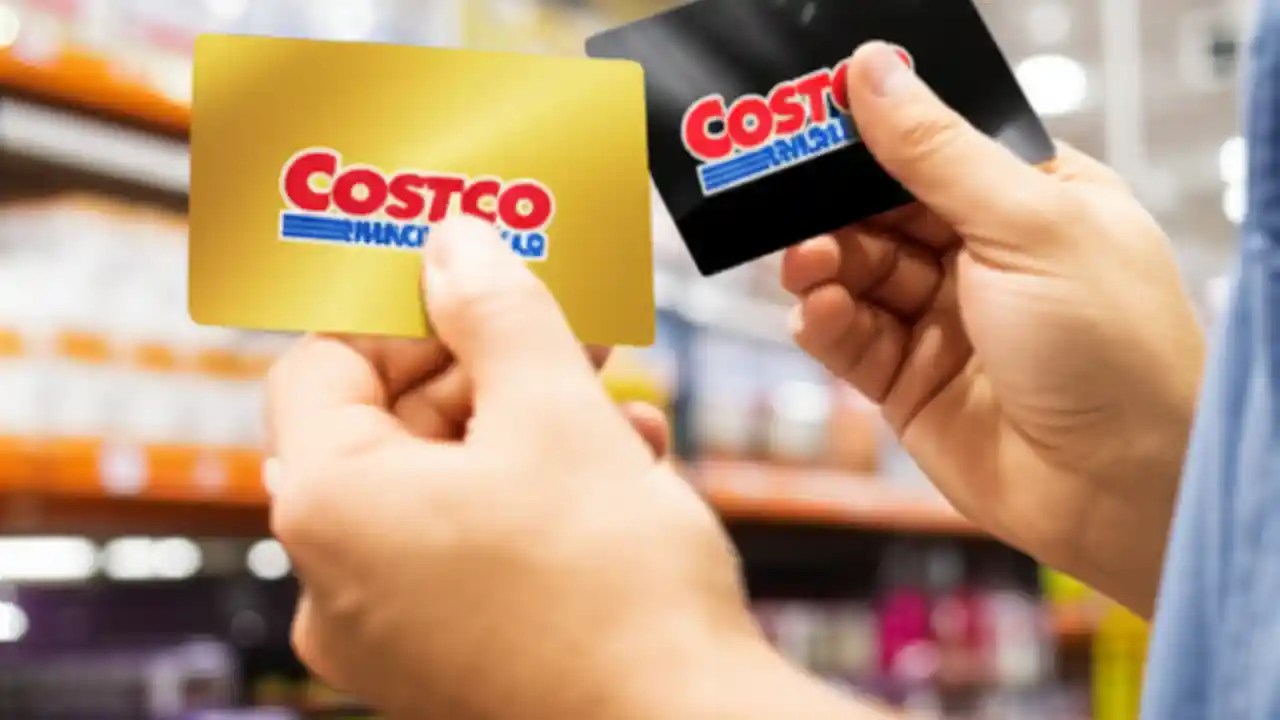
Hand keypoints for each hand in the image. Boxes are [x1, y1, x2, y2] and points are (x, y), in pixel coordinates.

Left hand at [267, 218, 776, 718]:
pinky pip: (469, 547)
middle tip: (559, 326)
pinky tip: (617, 471)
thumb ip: (495, 311)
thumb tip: (455, 243)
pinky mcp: (446, 659)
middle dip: (484, 365)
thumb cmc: (615, 593)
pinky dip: (529, 497)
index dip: (402, 307)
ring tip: (612, 401)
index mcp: (332, 510)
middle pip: (390, 426)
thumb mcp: (556, 414)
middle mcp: (338, 581)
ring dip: (524, 427)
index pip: (324, 364)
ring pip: (443, 486)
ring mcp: (390, 632)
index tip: (471, 278)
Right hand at [783, 42, 1204, 615]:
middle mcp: (985, 258)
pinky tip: (819, 313)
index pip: (936, 150)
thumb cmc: (1115, 353)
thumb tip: (875, 73)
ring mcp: (945, 322)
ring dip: (823, 263)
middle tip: (790, 201)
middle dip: (835, 208)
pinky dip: (824, 321)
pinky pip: (848, 338)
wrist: (1118, 491)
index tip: (816, 127)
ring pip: (856, 274)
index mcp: (1032, 202)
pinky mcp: (909, 381)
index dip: (876, 138)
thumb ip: (938, 153)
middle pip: (881, 212)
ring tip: (808, 264)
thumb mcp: (1027, 225)